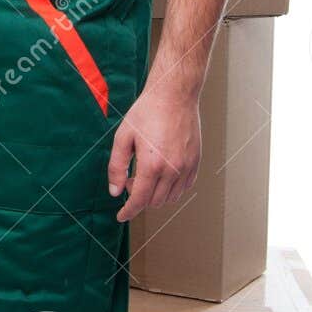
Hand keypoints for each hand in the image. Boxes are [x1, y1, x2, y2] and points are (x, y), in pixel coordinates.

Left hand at [107, 86, 200, 222]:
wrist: (174, 95)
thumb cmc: (146, 113)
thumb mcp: (123, 137)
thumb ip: (117, 167)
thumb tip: (115, 192)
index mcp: (152, 165)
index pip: (140, 200)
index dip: (128, 212)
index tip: (121, 217)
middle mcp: (173, 170)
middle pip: (155, 202)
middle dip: (140, 198)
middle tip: (131, 180)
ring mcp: (187, 166)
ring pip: (171, 197)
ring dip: (156, 195)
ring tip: (146, 175)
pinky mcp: (196, 161)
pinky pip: (185, 187)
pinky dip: (172, 189)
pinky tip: (162, 175)